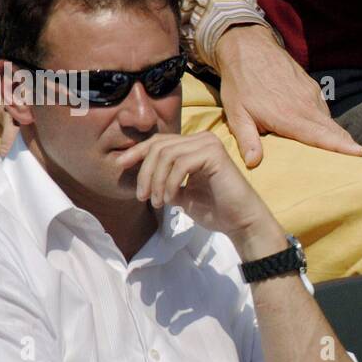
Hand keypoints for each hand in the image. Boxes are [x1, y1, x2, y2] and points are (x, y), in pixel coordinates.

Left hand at [116, 131, 277, 242]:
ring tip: (157, 202)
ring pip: (167, 155)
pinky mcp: (214, 154)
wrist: (241, 222)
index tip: (120, 166)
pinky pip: (180, 164)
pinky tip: (170, 199)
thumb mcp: (180, 193)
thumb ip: (163, 180)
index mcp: (194, 146)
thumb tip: (138, 174)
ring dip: (156, 181)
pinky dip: (170, 183)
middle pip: (159, 146)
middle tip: (142, 196)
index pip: (159, 142)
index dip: (137, 152)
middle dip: (145, 172)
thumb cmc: (215, 210)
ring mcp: (209, 144)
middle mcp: (202, 139)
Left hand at [215, 25, 361, 163]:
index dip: (340, 146)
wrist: (247, 46)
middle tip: (359, 159)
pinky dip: (326, 122)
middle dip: (348, 145)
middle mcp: (305, 105)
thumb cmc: (240, 83)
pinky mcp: (312, 86)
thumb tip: (253, 163)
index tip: (359, 153)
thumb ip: (246, 139)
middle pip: (334, 130)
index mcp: (289, 116)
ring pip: (329, 120)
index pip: (320, 136)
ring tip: (340, 150)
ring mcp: (311, 94)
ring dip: (336, 135)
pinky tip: (321, 130)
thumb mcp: (236, 114)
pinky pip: (323, 109)